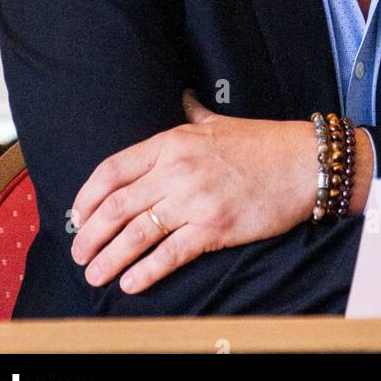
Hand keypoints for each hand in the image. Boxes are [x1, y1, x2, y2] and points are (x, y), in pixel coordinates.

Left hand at [69, 90, 321, 294]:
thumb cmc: (262, 143)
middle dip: (89, 234)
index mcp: (172, 141)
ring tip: (94, 274)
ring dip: (109, 258)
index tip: (77, 215)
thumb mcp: (218, 122)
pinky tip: (131, 282)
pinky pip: (170, 254)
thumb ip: (192, 114)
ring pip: (136, 233)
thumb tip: (182, 97)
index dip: (86, 196)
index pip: (112, 169)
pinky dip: (146, 271)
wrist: (302, 162)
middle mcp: (177, 169)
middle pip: (116, 206)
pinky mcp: (215, 227)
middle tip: (79, 253)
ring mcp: (195, 199)